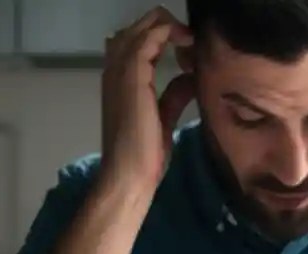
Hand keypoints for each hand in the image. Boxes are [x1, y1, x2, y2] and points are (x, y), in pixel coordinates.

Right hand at [101, 6, 195, 189]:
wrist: (129, 173)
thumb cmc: (144, 154)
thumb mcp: (164, 117)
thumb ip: (174, 94)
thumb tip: (191, 77)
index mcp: (120, 78)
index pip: (137, 39)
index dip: (164, 35)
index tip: (189, 50)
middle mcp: (116, 68)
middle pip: (138, 26)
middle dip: (168, 26)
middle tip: (191, 44)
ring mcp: (121, 69)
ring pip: (143, 26)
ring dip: (169, 26)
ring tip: (190, 42)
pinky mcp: (132, 73)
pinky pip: (150, 36)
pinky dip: (170, 32)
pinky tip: (187, 44)